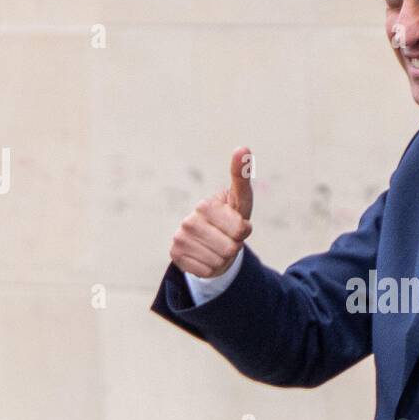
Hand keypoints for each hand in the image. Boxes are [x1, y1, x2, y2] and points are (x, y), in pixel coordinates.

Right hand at [170, 146, 253, 276]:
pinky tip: (205, 256)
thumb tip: (243, 148)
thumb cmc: (230, 218)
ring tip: (217, 247)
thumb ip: (242, 175)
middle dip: (234, 247)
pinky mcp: (175, 256)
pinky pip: (206, 271)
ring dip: (223, 259)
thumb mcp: (241, 199)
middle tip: (226, 238)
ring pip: (219, 262)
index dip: (244, 232)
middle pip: (230, 249)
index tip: (236, 226)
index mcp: (205, 206)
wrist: (210, 240)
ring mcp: (180, 239)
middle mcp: (188, 221)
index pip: (240, 230)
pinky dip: (211, 268)